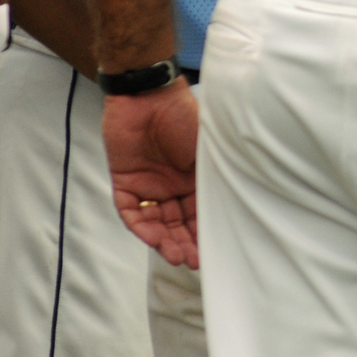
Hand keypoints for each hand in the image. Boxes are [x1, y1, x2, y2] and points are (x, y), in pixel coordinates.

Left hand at [104, 77, 198, 267]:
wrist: (147, 96)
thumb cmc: (183, 116)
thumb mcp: (206, 150)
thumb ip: (212, 176)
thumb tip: (231, 204)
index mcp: (195, 177)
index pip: (200, 212)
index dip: (205, 233)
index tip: (212, 253)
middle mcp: (173, 185)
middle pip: (179, 223)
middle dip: (185, 243)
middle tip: (193, 260)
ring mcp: (149, 184)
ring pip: (156, 222)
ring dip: (164, 240)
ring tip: (174, 254)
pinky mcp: (125, 181)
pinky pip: (131, 211)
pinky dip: (141, 225)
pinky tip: (151, 237)